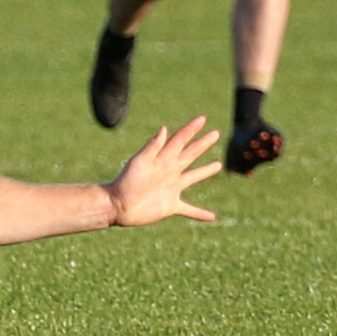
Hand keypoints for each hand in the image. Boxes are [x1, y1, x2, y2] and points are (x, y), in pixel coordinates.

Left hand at [104, 116, 220, 226]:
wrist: (117, 205)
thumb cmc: (126, 182)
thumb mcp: (139, 163)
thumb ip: (152, 147)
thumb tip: (164, 128)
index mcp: (163, 159)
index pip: (180, 140)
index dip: (191, 129)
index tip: (203, 118)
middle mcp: (169, 171)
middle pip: (190, 154)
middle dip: (202, 144)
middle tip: (216, 133)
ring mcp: (171, 188)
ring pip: (193, 177)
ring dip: (205, 171)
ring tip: (218, 165)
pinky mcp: (170, 206)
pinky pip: (189, 209)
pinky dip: (200, 213)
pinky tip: (212, 216)